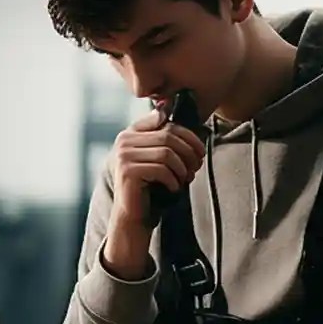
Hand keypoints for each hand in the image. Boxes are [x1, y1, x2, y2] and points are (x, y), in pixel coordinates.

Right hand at [102, 109, 206, 279]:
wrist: (134, 216)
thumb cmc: (150, 187)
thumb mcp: (158, 158)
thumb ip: (163, 137)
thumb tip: (168, 107)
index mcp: (131, 133)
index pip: (164, 121)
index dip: (187, 134)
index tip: (199, 151)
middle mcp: (124, 141)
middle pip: (168, 136)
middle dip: (189, 152)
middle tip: (197, 167)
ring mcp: (124, 156)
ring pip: (167, 152)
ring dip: (183, 168)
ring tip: (186, 179)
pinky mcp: (128, 171)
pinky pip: (161, 169)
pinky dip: (173, 180)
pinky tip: (174, 188)